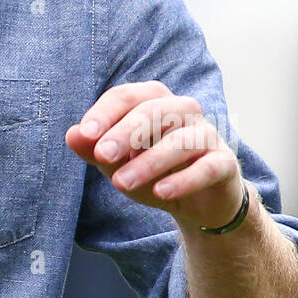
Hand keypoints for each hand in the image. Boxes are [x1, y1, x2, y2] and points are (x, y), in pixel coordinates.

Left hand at [66, 80, 242, 230]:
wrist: (199, 201)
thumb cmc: (154, 171)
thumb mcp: (118, 163)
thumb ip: (94, 149)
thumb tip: (71, 136)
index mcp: (153, 100)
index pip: (127, 96)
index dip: (105, 113)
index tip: (85, 134)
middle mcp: (183, 110)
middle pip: (154, 111)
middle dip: (125, 133)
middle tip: (101, 156)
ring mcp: (207, 134)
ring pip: (180, 141)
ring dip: (149, 162)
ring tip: (121, 184)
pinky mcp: (225, 162)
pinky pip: (208, 166)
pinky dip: (184, 179)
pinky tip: (161, 193)